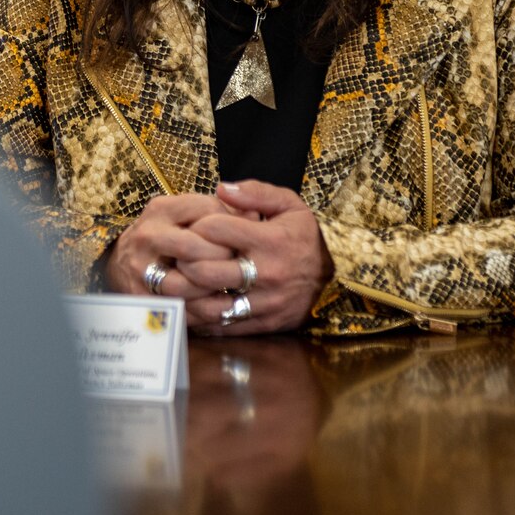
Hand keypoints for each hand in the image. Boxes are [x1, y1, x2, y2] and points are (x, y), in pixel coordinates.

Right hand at [107, 194, 239, 298]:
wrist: (122, 261)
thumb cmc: (167, 233)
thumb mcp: (185, 212)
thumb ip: (219, 210)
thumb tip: (253, 217)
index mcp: (161, 210)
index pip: (205, 212)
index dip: (230, 224)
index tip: (241, 235)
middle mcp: (147, 237)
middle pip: (193, 248)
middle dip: (222, 257)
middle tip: (238, 263)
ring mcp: (141, 270)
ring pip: (184, 284)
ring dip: (212, 288)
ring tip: (229, 286)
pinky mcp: (143, 298)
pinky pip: (178, 309)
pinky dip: (201, 311)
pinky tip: (219, 306)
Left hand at [182, 181, 334, 335]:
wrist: (337, 280)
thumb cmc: (305, 238)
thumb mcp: (290, 205)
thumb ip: (256, 192)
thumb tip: (221, 188)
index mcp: (271, 240)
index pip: (215, 230)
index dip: (196, 225)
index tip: (192, 226)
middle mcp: (266, 274)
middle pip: (206, 270)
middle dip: (184, 260)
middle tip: (178, 254)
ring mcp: (264, 303)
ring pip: (209, 304)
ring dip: (186, 293)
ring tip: (179, 279)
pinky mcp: (262, 324)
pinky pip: (222, 326)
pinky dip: (199, 318)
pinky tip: (189, 304)